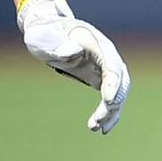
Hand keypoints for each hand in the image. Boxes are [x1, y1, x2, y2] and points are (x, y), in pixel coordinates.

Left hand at [15, 0, 128, 133]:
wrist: (47, 32)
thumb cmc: (43, 33)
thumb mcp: (41, 35)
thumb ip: (54, 42)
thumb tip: (71, 51)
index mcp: (94, 41)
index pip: (111, 62)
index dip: (113, 81)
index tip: (108, 100)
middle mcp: (105, 53)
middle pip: (120, 79)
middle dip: (113, 101)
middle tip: (98, 120)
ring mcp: (104, 66)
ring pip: (118, 91)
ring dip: (111, 111)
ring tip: (95, 128)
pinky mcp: (100, 77)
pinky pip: (112, 96)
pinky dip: (109, 112)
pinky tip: (101, 128)